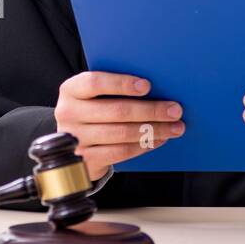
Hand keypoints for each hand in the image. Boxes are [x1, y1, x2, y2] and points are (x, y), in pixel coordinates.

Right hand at [54, 71, 184, 181]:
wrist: (71, 145)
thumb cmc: (91, 111)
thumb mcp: (93, 96)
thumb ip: (113, 89)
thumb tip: (155, 87)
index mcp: (71, 90)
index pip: (95, 83)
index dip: (121, 84)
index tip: (148, 86)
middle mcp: (68, 114)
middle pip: (115, 111)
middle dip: (150, 110)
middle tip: (175, 110)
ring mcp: (76, 139)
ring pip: (121, 133)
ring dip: (153, 130)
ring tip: (175, 127)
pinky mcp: (86, 160)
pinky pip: (120, 152)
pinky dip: (143, 146)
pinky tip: (158, 139)